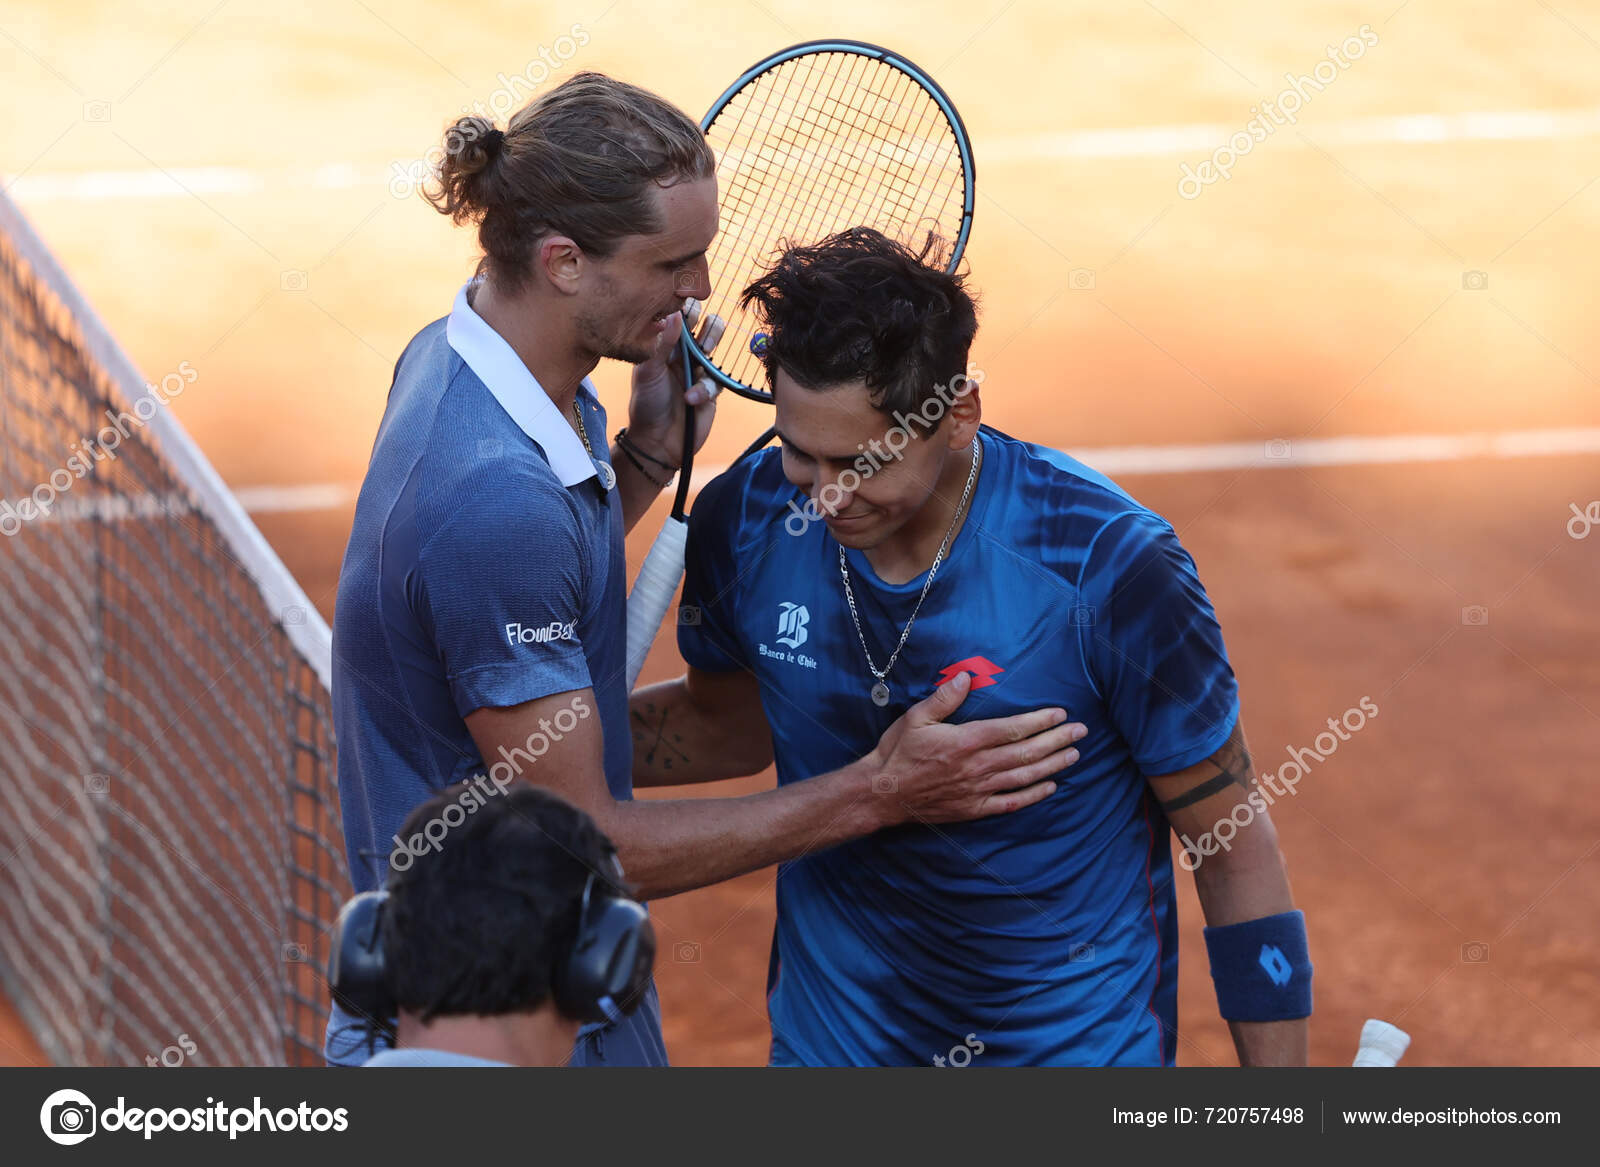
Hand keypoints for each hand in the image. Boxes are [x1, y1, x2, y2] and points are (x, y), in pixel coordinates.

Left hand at [627, 299, 725, 468]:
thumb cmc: (646, 405)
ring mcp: (698, 372)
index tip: (688, 305)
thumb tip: (675, 313)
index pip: (680, 318)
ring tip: (704, 351)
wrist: (657, 443)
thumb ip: (662, 343)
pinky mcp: (711, 392)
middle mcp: (683, 355)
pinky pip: (716, 381)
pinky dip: (704, 389)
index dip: (687, 309)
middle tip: (700, 332)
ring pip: (715, 348)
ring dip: (711, 345)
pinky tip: (690, 399)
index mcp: (665, 346)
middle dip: (707, 326)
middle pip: (705, 327)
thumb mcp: (648, 371)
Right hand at [865, 671, 1086, 825]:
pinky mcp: (974, 808)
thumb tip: (965, 676)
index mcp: (966, 741)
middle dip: (1057, 740)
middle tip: (1080, 731)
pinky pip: (1011, 803)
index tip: (1059, 713)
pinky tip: (1050, 786)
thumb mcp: (915, 718)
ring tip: (1074, 754)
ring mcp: (978, 790)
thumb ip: (944, 698)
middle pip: (1026, 752)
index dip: (1040, 721)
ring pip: (1024, 776)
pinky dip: (1033, 795)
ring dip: (1052, 765)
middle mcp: (977, 767)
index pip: (1012, 729)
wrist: (883, 794)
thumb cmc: (898, 752)